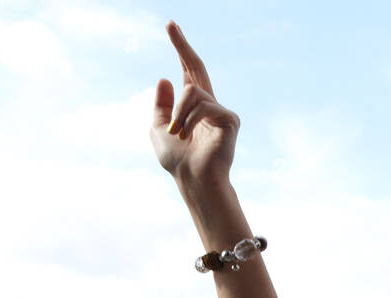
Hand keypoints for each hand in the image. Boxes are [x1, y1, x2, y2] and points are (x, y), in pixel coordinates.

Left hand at [150, 22, 238, 186]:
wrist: (194, 180)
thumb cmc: (178, 161)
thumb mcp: (160, 129)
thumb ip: (162, 105)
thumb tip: (166, 77)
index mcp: (193, 107)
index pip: (188, 73)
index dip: (180, 50)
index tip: (171, 27)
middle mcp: (209, 105)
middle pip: (197, 68)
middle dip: (182, 46)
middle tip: (170, 24)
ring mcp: (221, 111)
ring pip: (192, 92)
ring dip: (179, 113)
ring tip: (178, 134)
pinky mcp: (230, 119)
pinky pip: (202, 104)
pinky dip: (189, 120)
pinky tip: (187, 135)